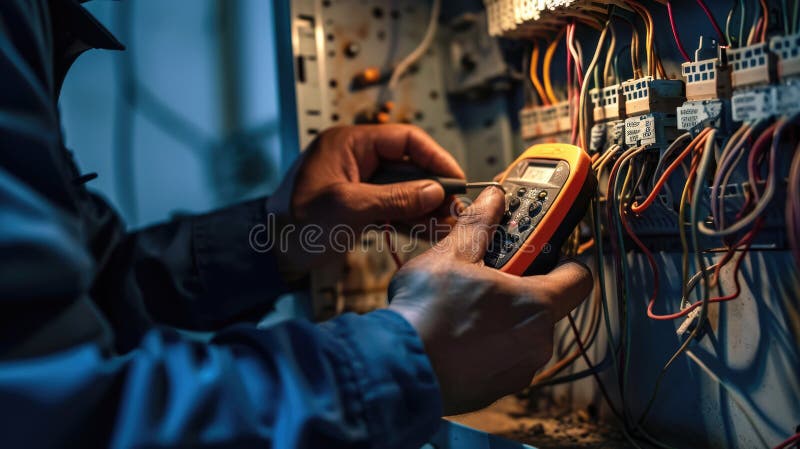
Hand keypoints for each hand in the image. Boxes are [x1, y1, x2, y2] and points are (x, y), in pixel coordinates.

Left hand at [269, 125, 463, 279]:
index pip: (404, 139)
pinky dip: (412, 218)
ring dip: (426, 206)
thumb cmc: (293, 225)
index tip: (456, 179)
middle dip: (433, 187)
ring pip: (405, 188)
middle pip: (409, 165)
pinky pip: (394, 207)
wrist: (269, 254)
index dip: (435, 157)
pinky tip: (430, 230)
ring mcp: (360, 184)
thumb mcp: (347, 208)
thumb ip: (394, 198)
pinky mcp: (361, 207)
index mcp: (349, 144)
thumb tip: (434, 191)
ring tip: (447, 224)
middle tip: (454, 209)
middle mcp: (357, 159)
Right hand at [387, 187, 592, 414]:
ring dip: (502, 320)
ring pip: (523, 335)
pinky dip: (488, 347)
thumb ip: (480, 224)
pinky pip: (504, 360)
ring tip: (464, 309)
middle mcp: (537, 343)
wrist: (396, 368)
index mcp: (535, 305)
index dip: (566, 262)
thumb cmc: (425, 314)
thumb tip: (493, 200)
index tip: (546, 256)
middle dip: (521, 290)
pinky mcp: (497, 390)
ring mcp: (518, 371)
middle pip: (546, 306)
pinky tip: (457, 336)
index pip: (580, 278)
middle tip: (487, 278)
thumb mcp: (451, 255)